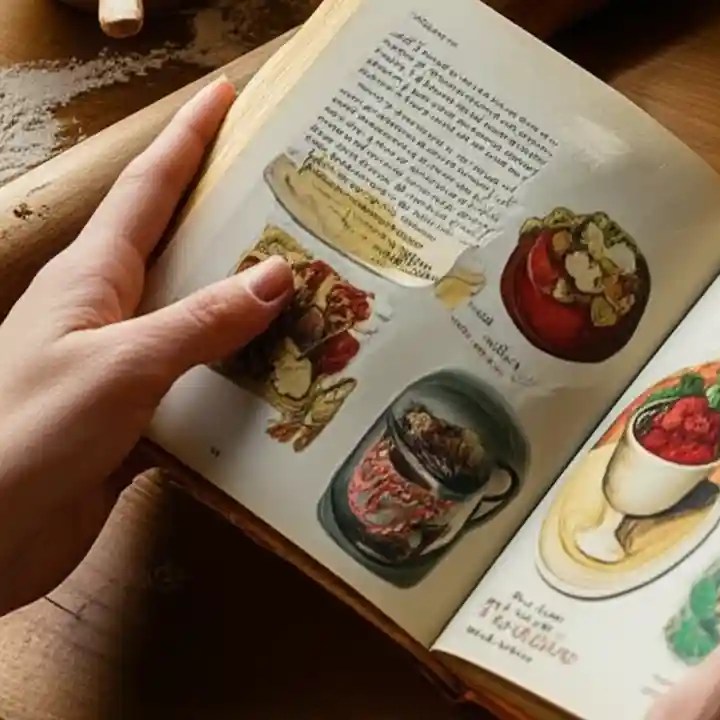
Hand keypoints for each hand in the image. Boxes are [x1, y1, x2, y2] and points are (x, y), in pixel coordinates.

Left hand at [0, 79, 293, 614]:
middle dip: (236, 217)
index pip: (148, 189)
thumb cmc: (27, 431)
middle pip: (181, 249)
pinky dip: (247, 380)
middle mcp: (107, 314)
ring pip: (200, 323)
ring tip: (323, 291)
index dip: (188, 139)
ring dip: (254, 308)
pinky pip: (204, 387)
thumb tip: (278, 274)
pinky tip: (291, 385)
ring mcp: (122, 370)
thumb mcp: (120, 365)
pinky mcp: (136, 424)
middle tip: (302, 196)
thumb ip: (201, 322)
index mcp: (90, 279)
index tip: (227, 97)